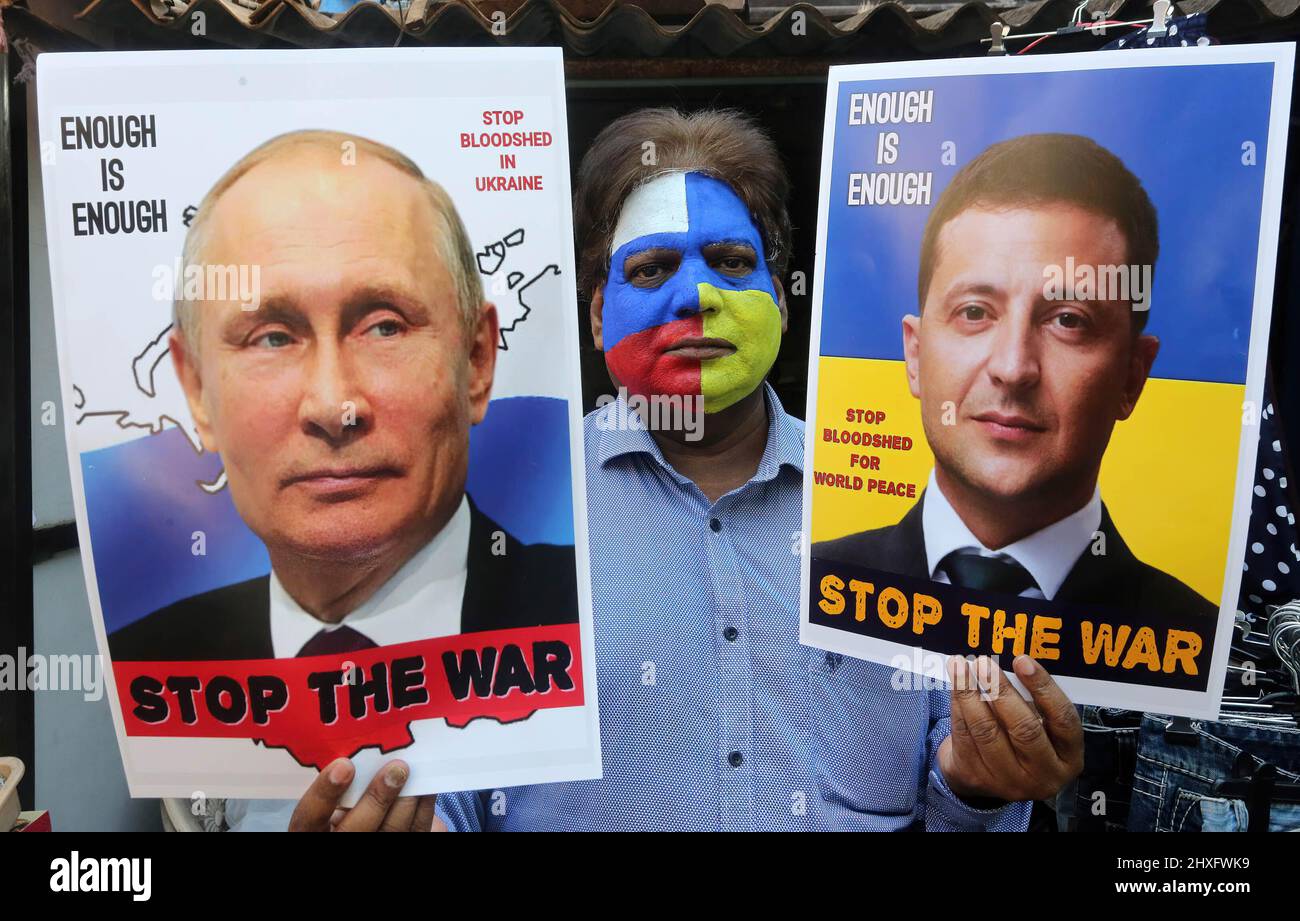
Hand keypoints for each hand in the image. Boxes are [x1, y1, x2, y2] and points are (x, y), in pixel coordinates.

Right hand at [288, 757, 445, 831]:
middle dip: (378, 799)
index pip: (309, 816)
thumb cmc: (343, 806)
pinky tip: (426, 788)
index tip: (344, 765)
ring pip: (390, 832)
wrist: (367, 824)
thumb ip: (339, 783)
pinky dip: (423, 809)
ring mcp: (371, 845)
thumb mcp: (330, 798)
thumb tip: (355, 756)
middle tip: (396, 768)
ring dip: (406, 802)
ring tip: (412, 773)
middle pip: (355, 831)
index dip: (324, 792)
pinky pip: (416, 832)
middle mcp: (338, 841)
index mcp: (312, 830)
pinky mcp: (400, 847)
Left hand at [937, 655, 1082, 803]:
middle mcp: (1043, 775)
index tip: (1022, 660)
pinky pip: (965, 736)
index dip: (1043, 687)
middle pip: (1024, 728)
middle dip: (1001, 690)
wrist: (989, 777)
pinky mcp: (977, 778)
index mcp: (1069, 758)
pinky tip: (955, 687)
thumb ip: (1032, 701)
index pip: (1063, 719)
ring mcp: (1009, 782)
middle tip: (984, 663)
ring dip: (970, 694)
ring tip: (960, 666)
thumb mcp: (1040, 725)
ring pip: (987, 732)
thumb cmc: (1021, 738)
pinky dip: (958, 707)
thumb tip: (1011, 664)